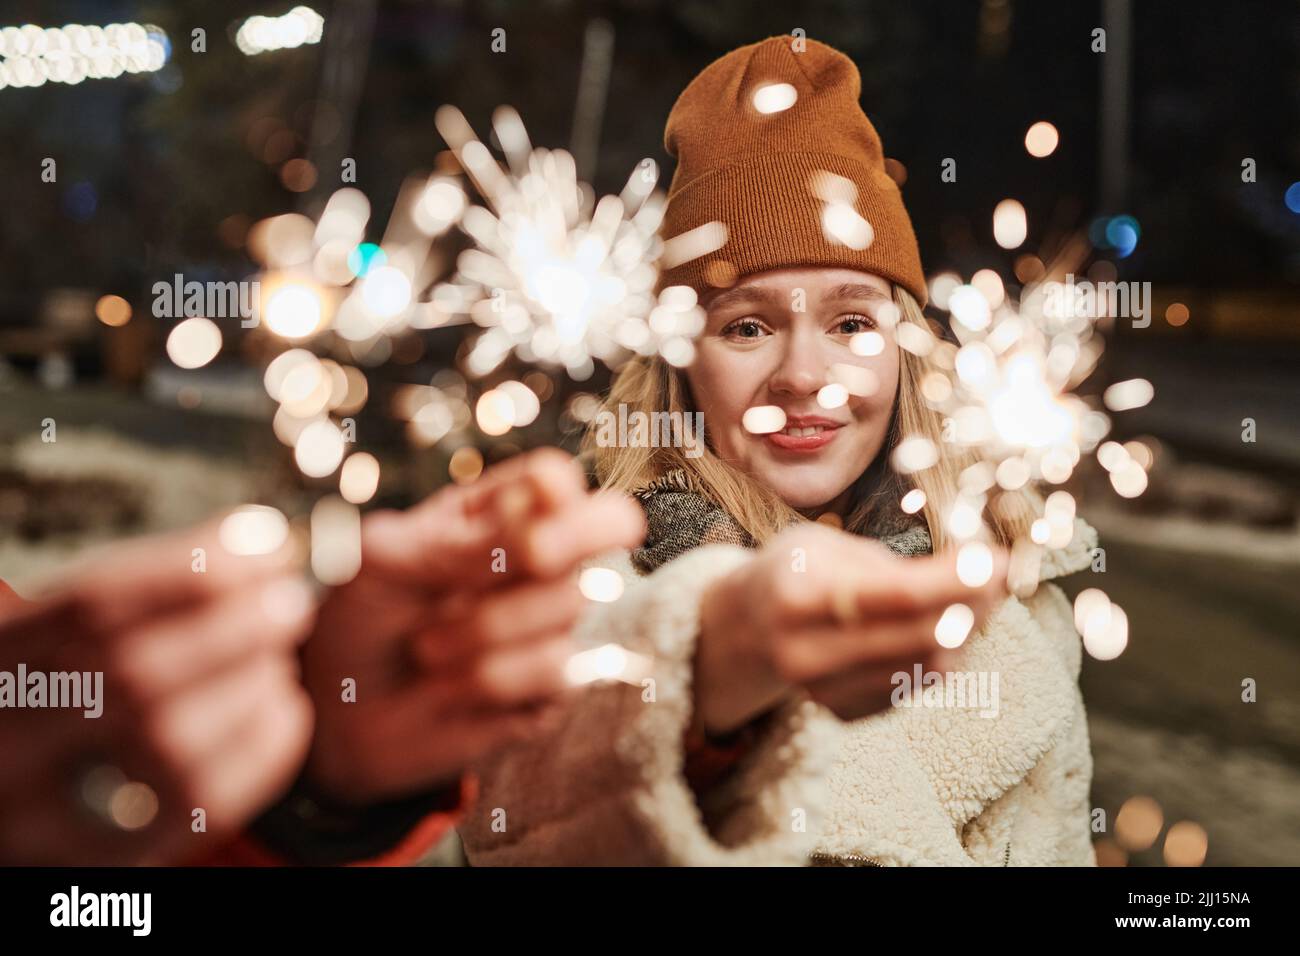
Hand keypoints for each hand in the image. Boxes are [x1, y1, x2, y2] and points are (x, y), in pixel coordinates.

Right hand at [0, 519, 315, 863]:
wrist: (18, 798)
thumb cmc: (65, 691)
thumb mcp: (76, 629)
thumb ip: (155, 586)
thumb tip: (261, 541)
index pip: (93, 605)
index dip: (194, 570)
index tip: (266, 545)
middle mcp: (6, 737)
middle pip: (135, 674)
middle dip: (234, 629)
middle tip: (289, 602)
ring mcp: (46, 809)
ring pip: (171, 743)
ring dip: (250, 688)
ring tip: (276, 659)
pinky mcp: (103, 857)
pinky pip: (201, 802)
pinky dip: (262, 745)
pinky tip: (280, 709)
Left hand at [302, 448, 645, 805]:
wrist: (335, 716)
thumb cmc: (356, 624)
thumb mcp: (384, 564)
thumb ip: (458, 541)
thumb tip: (538, 528)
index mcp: (493, 516)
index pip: (552, 481)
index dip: (559, 487)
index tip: (545, 498)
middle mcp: (533, 563)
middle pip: (597, 528)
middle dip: (569, 539)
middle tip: (535, 555)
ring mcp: (547, 624)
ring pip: (567, 603)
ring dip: (486, 629)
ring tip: (426, 647)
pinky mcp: (551, 687)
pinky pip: (555, 669)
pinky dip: (493, 678)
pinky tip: (450, 688)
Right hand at [695, 522, 1007, 733]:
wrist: (742, 631)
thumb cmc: (791, 573)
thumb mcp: (821, 545)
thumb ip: (885, 564)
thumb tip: (968, 573)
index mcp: (797, 597)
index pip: (901, 596)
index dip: (960, 580)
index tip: (1000, 560)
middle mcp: (807, 654)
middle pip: (922, 638)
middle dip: (973, 604)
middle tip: (999, 576)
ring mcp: (823, 692)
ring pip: (927, 668)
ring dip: (964, 631)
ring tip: (974, 598)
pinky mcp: (842, 713)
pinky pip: (914, 688)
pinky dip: (940, 655)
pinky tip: (940, 627)